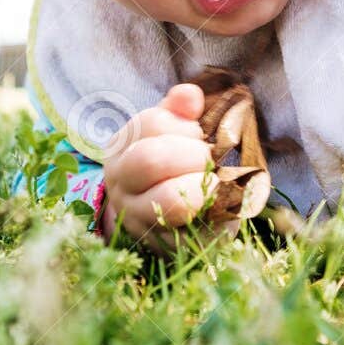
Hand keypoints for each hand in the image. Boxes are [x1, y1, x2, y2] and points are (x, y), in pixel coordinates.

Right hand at [100, 84, 232, 253]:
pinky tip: (222, 207)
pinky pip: (194, 233)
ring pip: (169, 200)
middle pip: (150, 158)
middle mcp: (121, 185)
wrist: (170, 223)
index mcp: (123, 148)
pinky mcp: (165, 248)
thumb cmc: (176, 167)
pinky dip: (217, 217)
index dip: (184, 125)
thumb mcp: (173, 133)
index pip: (151, 123)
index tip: (199, 134)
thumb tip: (190, 96)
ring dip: (204, 186)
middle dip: (193, 155)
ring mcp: (138, 220)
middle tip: (210, 160)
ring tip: (217, 184)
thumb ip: (179, 110)